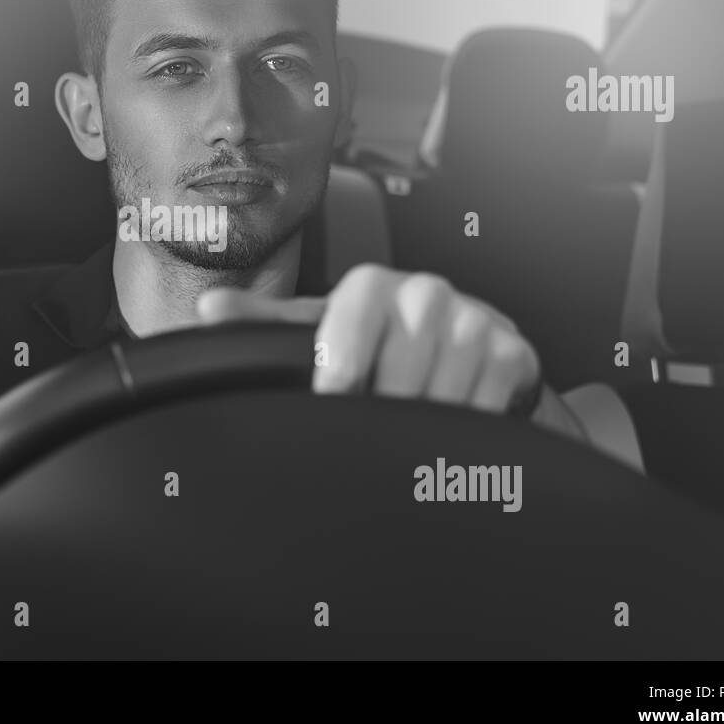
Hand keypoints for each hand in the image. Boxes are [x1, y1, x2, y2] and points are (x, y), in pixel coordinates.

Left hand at [196, 264, 539, 413]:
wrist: (460, 355)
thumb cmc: (376, 344)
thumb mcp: (319, 331)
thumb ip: (265, 324)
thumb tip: (210, 309)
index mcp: (373, 286)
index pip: (358, 304)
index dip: (344, 350)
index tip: (332, 393)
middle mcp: (425, 294)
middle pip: (404, 356)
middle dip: (385, 401)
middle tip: (373, 428)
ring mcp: (474, 321)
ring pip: (446, 383)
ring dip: (422, 421)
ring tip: (407, 436)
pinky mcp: (513, 353)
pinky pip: (486, 401)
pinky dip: (463, 427)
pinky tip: (447, 436)